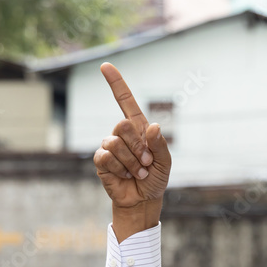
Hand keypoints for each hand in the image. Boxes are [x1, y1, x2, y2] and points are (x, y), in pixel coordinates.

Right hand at [93, 63, 171, 240]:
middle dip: (137, 147)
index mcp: (139, 128)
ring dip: (131, 162)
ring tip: (137, 172)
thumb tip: (153, 126)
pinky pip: (106, 157)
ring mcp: (110, 146)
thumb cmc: (155, 179)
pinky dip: (119, 169)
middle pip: (122, 125)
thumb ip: (160, 145)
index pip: (125, 101)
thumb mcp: (165, 162)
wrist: (143, 200)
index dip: (116, 83)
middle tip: (145, 162)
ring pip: (115, 143)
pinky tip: (124, 176)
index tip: (105, 65)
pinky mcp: (101, 161)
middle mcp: (122, 134)